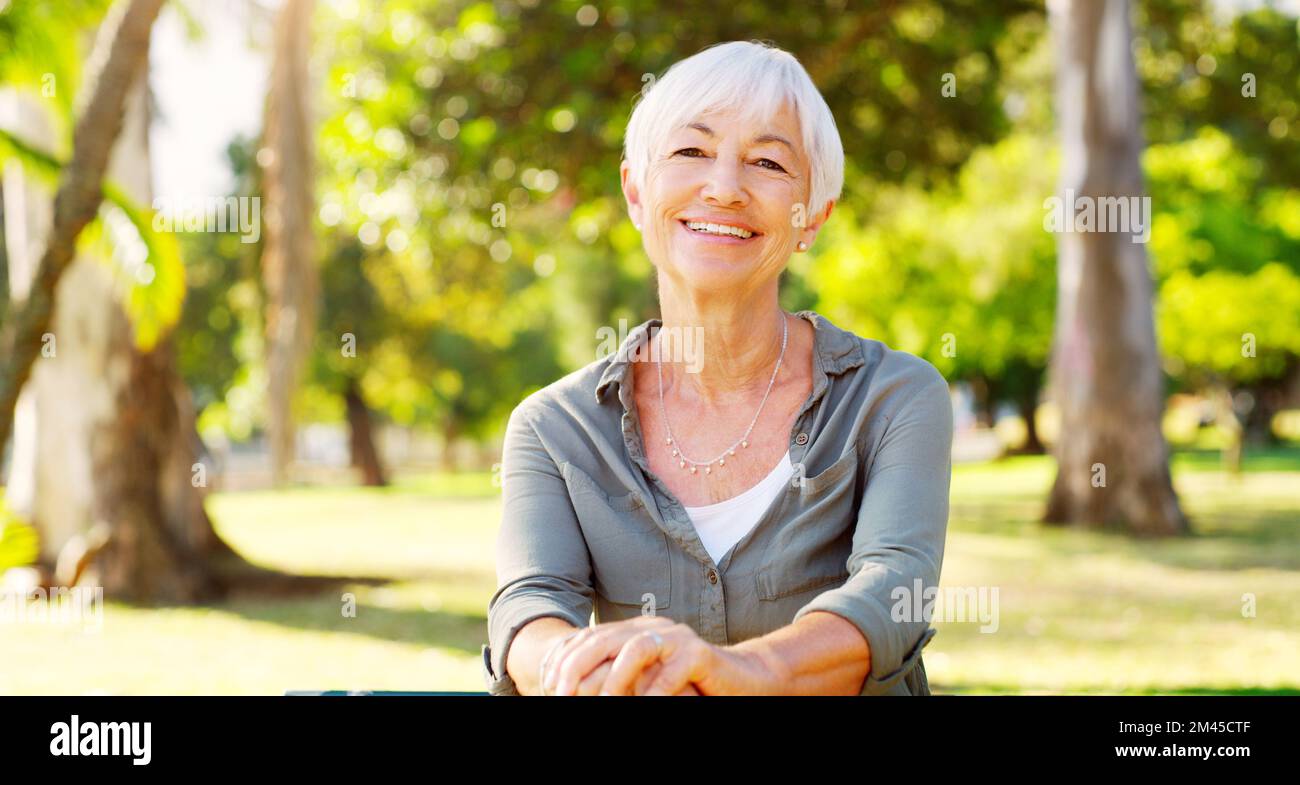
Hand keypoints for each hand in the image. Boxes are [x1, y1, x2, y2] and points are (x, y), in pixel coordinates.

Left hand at [545, 616, 695, 695]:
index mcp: (634, 630)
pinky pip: (671, 672)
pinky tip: (643, 706)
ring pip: (636, 648)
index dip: (564, 660)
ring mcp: (676, 638)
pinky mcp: (699, 654)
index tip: (547, 684)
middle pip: (604, 639)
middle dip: (577, 668)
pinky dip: (654, 692)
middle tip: (562, 695)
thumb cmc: (686, 683)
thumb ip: (616, 678)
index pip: (589, 638)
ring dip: (614, 678)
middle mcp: (651, 628)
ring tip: (604, 703)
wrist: (740, 678)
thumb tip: (574, 689)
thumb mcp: (644, 679)